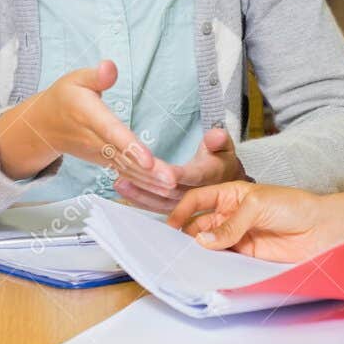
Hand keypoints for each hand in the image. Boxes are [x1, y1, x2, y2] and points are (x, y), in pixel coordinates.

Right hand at [0, 60, 174, 191]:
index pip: (111, 132)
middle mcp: (94, 139)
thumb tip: (110, 66)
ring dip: (150, 182)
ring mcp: (99, 154)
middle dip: (148, 171)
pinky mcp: (105, 161)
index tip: (147, 159)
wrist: (43, 125)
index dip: (129, 145)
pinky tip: (163, 191)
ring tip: (175, 188)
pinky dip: (143, 184)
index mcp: (89, 116)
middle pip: (124, 157)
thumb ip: (95, 76)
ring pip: (126, 169)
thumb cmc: (64, 97)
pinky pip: (125, 174)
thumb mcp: (76, 79)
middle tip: (173, 180)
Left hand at [114, 127, 247, 212]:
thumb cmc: (221, 160)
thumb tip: (216, 135)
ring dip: (138, 194)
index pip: (190, 176)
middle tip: (124, 173)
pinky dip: (139, 199)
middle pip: (169, 192)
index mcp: (208, 176)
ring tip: (119, 183)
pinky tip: (124, 190)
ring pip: (159, 202)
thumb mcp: (225, 146)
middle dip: (146, 184)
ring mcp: (184, 204)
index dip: (174, 174)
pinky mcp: (174, 208)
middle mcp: (196, 193)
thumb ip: (219, 140)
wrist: (225, 181)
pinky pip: (155, 206)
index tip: (154, 168)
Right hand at [166, 182, 343, 261]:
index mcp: (230, 194)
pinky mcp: (246, 256)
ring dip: (197, 253)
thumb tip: (202, 242)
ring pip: (208, 246)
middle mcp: (229, 215)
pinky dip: (213, 265)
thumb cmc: (293, 206)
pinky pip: (223, 261)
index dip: (182, 211)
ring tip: (184, 261)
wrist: (320, 229)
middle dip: (185, 236)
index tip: (169, 225)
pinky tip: (204, 270)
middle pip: (198, 226)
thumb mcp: (257, 205)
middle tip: (172, 249)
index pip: (198, 200)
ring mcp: (237, 236)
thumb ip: (230, 224)